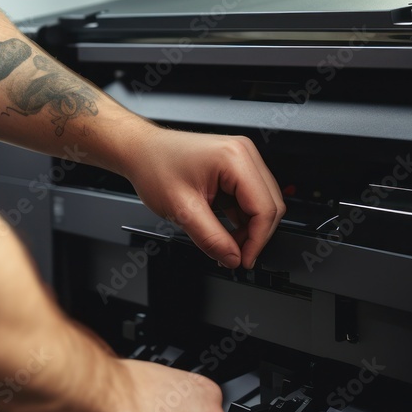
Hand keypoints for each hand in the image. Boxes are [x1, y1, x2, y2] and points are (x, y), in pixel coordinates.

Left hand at [123, 127, 285, 268]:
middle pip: (270, 205)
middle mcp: (243, 153)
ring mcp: (242, 158)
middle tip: (235, 255)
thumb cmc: (155, 167)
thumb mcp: (181, 210)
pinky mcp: (237, 167)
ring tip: (227, 243)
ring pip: (263, 203)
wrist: (141, 152)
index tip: (244, 260)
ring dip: (249, 228)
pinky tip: (227, 230)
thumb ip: (211, 238)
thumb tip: (233, 257)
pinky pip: (252, 198)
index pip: (264, 207)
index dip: (257, 240)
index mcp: (234, 158)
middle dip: (255, 235)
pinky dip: (243, 218)